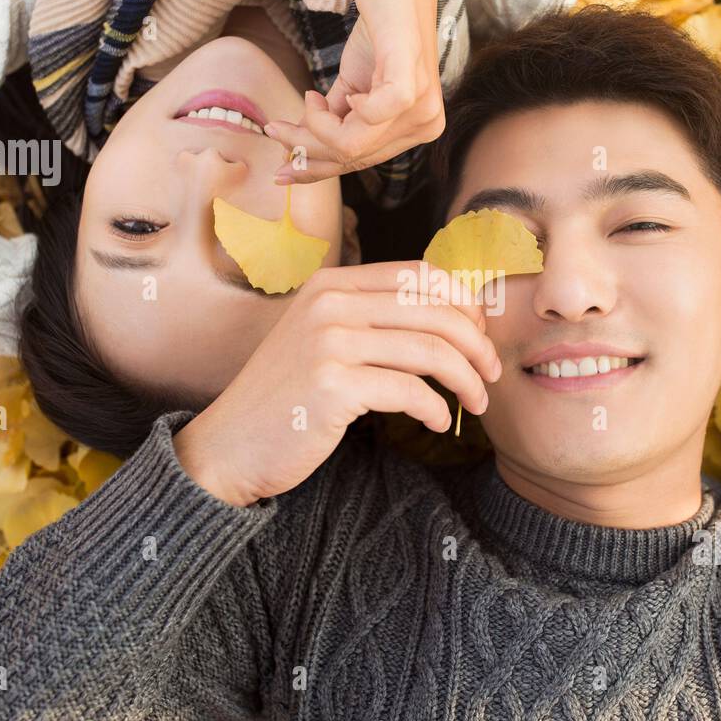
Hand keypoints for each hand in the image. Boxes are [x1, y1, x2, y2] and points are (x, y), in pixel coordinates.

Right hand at [173, 261, 500, 505]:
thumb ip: (371, 319)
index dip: (464, 302)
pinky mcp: (332, 386)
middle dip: (477, 344)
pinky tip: (439, 423)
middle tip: (491, 374)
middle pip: (435, 310)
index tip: (481, 335)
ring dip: (467, 379)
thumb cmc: (286, 398)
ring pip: (431, 350)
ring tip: (476, 401)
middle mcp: (330, 304)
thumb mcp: (322, 339)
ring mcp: (328, 342)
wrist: (229, 445)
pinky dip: (437, 409)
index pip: (420, 275)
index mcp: (332, 284)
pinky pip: (411, 392)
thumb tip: (452, 317)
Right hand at [263, 0, 445, 184]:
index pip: (360, 161)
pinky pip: (365, 120)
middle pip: (352, 157)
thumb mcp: (353, 84)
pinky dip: (336, 111)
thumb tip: (297, 151)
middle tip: (276, 130)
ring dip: (314, 126)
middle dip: (306, 148)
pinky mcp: (409, 85)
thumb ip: (335, 119)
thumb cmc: (378, 30)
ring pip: (352, 146)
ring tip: (305, 99)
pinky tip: (332, 92)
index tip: (282, 168)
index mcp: (416, 130)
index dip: (317, 170)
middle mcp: (425, 126)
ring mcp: (421, 108)